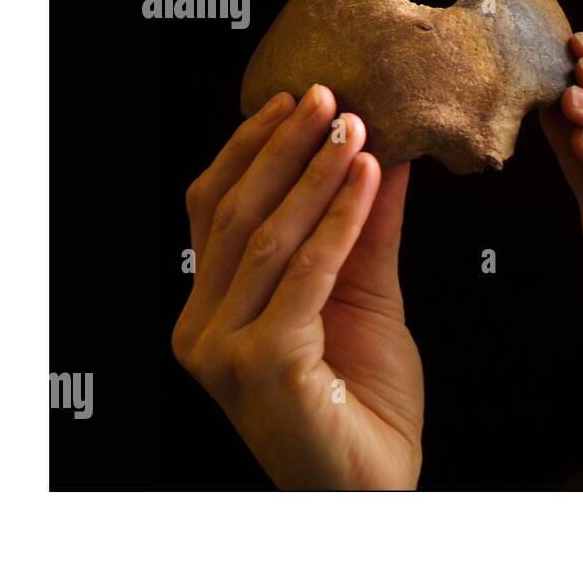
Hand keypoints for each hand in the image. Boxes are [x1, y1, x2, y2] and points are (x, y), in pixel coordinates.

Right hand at [172, 85, 423, 488]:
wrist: (375, 485)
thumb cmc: (364, 402)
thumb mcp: (364, 296)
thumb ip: (364, 230)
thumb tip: (379, 152)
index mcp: (212, 309)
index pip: (214, 209)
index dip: (251, 148)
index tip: (294, 99)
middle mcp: (202, 328)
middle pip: (234, 213)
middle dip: (284, 147)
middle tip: (328, 97)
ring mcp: (224, 351)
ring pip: (266, 236)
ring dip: (316, 174)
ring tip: (356, 128)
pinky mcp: (263, 366)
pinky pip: (305, 273)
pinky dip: (340, 218)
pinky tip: (370, 178)